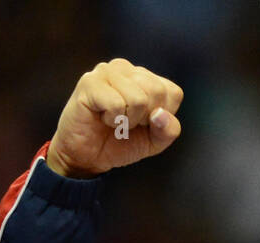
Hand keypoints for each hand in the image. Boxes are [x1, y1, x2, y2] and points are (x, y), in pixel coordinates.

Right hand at [45, 58, 182, 178]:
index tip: (144, 123)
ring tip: (113, 120)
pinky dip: (113, 120)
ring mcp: (107, 72)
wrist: (87, 156)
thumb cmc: (120, 143)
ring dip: (127, 121)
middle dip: (145, 118)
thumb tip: (161, 115)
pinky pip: (117, 104)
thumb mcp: (154, 142)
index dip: (162, 117)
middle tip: (127, 122)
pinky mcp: (90, 82)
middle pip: (157, 92)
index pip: (172, 93)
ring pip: (138, 98)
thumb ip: (168, 130)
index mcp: (145, 78)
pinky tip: (102, 118)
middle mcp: (127, 69)